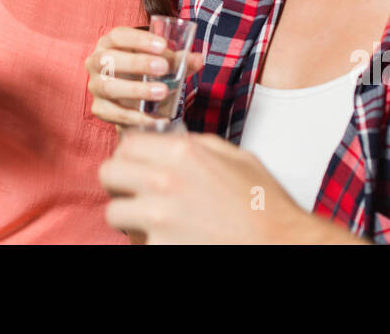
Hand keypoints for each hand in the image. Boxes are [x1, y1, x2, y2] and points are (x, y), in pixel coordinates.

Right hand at [84, 26, 203, 127]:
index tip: (163, 45)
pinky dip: (136, 117)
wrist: (130, 97)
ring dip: (137, 90)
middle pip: (109, 59)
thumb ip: (178, 60)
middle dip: (137, 63)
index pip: (118, 36)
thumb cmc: (144, 71)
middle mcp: (96, 62)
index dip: (139, 39)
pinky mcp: (99, 109)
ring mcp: (95, 86)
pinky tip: (157, 118)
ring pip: (109, 87)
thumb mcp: (160, 61)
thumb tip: (198, 59)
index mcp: (108, 43)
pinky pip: (114, 113)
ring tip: (163, 92)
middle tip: (164, 68)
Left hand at [99, 129, 362, 243]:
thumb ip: (194, 144)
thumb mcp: (234, 156)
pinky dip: (148, 242)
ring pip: (115, 212)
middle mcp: (164, 181)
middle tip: (135, 191)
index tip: (136, 165)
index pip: (125, 144)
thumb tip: (168, 140)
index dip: (130, 156)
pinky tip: (170, 238)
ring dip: (129, 216)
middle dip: (120, 183)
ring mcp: (159, 218)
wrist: (281, 243)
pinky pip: (136, 242)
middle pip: (108, 174)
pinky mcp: (159, 247)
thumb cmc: (263, 203)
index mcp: (181, 152)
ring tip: (150, 220)